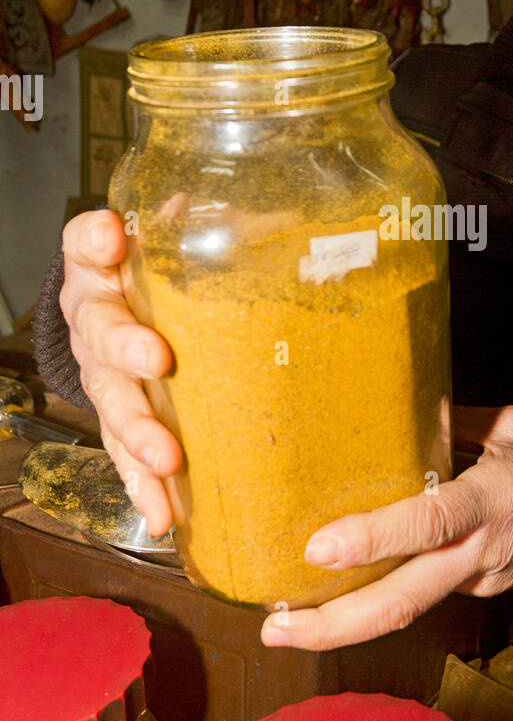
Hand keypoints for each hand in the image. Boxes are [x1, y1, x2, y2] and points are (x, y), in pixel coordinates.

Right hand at [59, 209, 180, 536]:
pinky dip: (143, 488)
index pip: (84, 243)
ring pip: (110, 406)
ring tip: (165, 463)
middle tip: (157, 365)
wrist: (121, 318)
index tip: (113, 240)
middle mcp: (93, 322)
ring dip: (136, 435)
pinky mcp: (116, 423)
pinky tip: (163, 515)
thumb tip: (220, 205)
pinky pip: (125, 459)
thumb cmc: (156, 278)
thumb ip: (194, 224)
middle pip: (99, 336)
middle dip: (126, 354)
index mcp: (99, 269)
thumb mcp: (172, 242)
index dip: (95, 241)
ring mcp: (101, 378)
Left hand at [261, 404, 512, 650]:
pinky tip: (328, 603)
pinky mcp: (470, 595)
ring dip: (341, 625)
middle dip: (335, 623)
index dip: (374, 538)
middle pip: (403, 601)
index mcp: (492, 500)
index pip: (428, 523)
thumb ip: (452, 421)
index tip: (320, 549)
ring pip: (404, 610)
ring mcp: (474, 582)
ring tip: (283, 625)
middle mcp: (479, 552)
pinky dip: (370, 604)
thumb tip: (397, 408)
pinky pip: (416, 598)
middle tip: (278, 626)